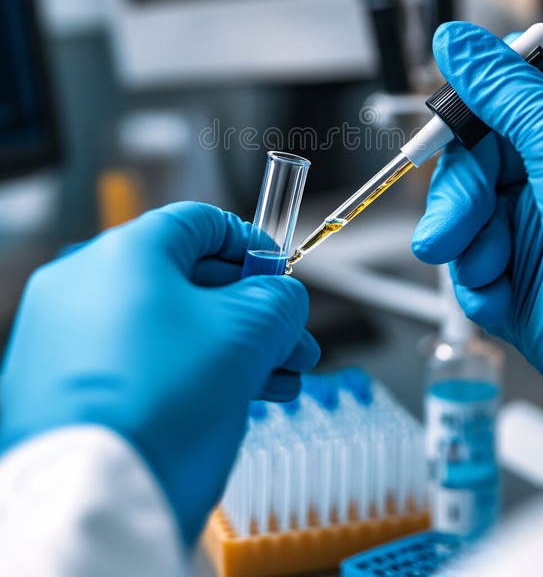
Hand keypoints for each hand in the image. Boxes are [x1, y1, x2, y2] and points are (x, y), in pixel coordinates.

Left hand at [0, 203, 319, 542]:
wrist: (89, 504)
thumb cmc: (160, 408)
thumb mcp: (244, 336)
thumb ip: (277, 301)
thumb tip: (283, 298)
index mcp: (121, 254)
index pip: (199, 223)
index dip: (252, 246)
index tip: (280, 274)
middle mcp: (82, 288)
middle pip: (186, 282)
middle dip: (252, 313)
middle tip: (291, 341)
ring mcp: (67, 341)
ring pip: (168, 329)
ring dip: (230, 349)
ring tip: (278, 381)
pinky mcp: (65, 390)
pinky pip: (141, 365)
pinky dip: (189, 373)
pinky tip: (237, 399)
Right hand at [412, 23, 542, 466]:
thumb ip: (508, 88)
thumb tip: (459, 42)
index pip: (539, 66)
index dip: (495, 78)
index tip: (464, 101)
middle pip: (483, 136)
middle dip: (464, 179)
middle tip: (465, 212)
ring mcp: (542, 216)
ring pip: (465, 196)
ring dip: (462, 230)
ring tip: (482, 261)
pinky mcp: (517, 265)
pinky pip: (466, 249)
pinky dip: (474, 272)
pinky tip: (501, 289)